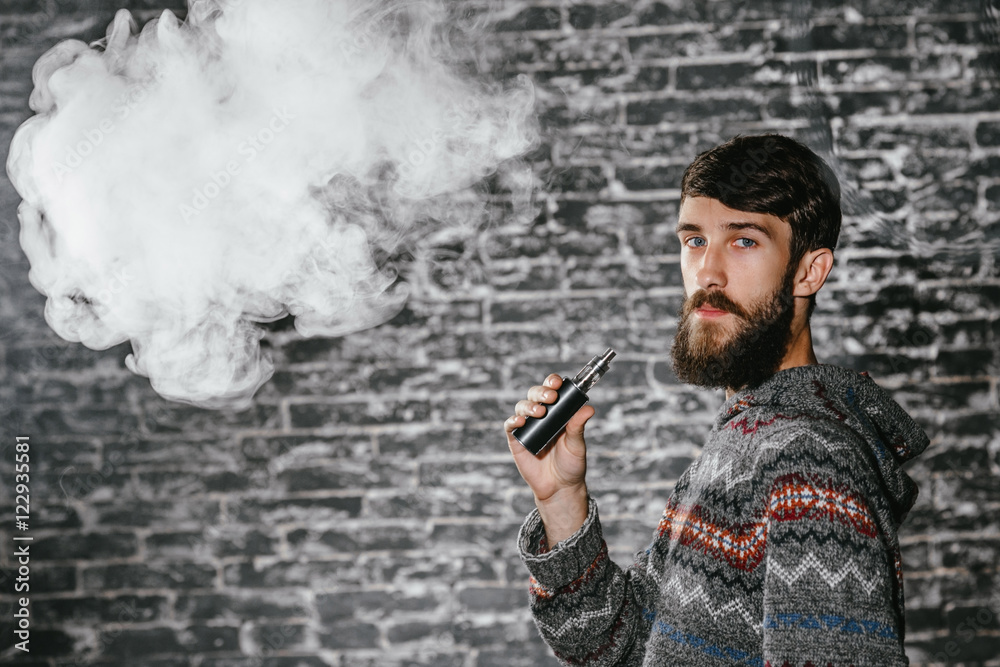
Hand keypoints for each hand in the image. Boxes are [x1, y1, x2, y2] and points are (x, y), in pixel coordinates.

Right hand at [505, 373, 593, 543]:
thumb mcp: (577, 444)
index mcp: (557, 413)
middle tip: (550, 398)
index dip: (552, 382)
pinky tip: (521, 421)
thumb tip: (588, 408)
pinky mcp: (516, 439)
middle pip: (535, 394)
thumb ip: (578, 426)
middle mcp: (541, 416)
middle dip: (541, 392)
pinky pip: (510, 425)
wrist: (559, 487)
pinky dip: (513, 420)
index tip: (557, 383)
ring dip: (529, 405)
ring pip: (522, 406)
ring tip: (540, 412)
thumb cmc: (571, 465)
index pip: (552, 390)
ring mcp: (528, 427)